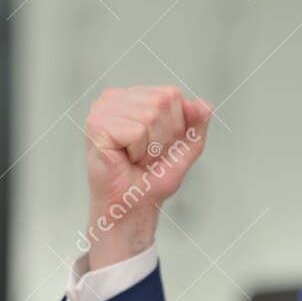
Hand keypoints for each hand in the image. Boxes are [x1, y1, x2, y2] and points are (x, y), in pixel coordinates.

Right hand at [83, 85, 212, 269]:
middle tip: (147, 155)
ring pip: (150, 116)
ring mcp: (102, 109)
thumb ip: (197, 124)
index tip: (159, 146)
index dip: (176, 125)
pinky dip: (139, 152)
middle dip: (164, 136)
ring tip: (136, 158)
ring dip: (151, 147)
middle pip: (162, 102)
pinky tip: (125, 159)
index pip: (172, 94)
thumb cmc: (151, 178)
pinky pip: (136, 131)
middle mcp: (115, 98)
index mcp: (133, 96)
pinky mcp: (97, 125)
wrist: (132, 207)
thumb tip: (205, 105)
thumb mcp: (186, 148)